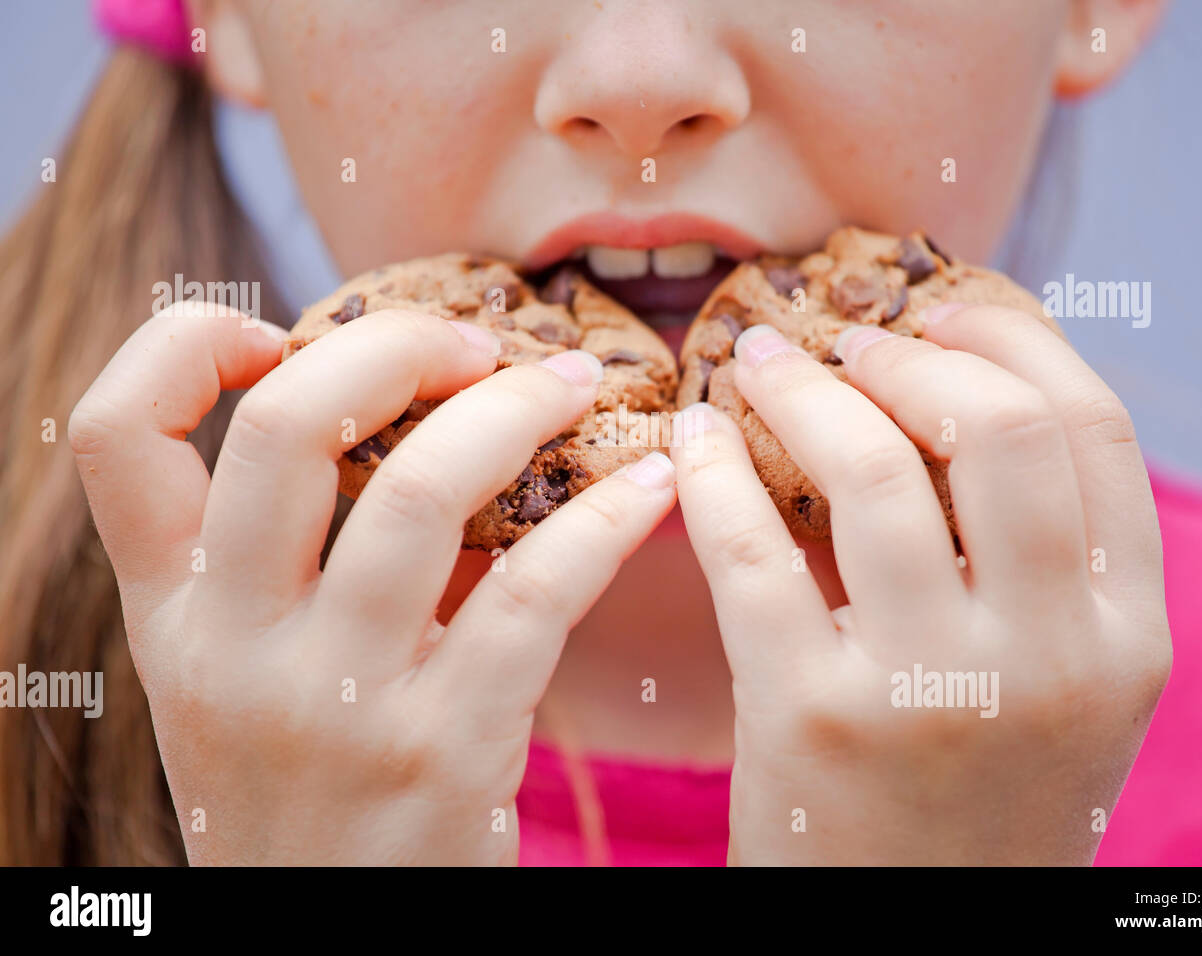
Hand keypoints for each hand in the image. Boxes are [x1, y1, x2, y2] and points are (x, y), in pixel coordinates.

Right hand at [70, 302, 675, 864]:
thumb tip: (406, 418)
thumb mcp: (243, 684)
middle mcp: (233, 647)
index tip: (285, 331)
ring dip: (523, 406)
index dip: (189, 342)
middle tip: (481, 342)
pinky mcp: (444, 749)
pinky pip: (538, 592)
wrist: (326, 952)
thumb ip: (284, 567)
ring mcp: (337, 701)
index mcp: (173, 615)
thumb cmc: (305, 796)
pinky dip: (609, 519)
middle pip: (289, 424)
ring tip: (580, 384)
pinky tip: (652, 490)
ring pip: (426, 488)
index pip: (115, 432)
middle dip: (400, 345)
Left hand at [671, 305, 1170, 864]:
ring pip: (871, 468)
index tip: (942, 309)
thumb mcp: (1059, 689)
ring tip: (757, 362)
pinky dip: (712, 470)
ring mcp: (931, 690)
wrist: (911, 934)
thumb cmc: (977, 798)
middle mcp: (1051, 657)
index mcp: (1127, 636)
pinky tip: (694, 438)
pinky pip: (752, 550)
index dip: (1012, 340)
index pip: (1093, 430)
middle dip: (910, 351)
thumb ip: (1045, 564)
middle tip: (846, 338)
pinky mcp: (811, 718)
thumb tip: (958, 388)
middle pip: (998, 427)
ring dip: (801, 387)